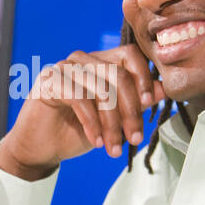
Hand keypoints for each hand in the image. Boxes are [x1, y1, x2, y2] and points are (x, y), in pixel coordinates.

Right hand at [0, 40, 164, 180]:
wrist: (41, 148)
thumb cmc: (77, 131)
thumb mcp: (113, 119)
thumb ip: (135, 102)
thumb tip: (162, 89)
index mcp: (100, 63)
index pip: (130, 55)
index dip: (143, 77)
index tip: (149, 104)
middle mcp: (82, 60)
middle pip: (118, 75)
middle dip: (130, 111)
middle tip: (133, 139)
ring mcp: (64, 68)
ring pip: (101, 89)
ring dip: (112, 124)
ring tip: (114, 148)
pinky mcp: (49, 81)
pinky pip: (79, 98)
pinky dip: (92, 123)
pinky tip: (95, 141)